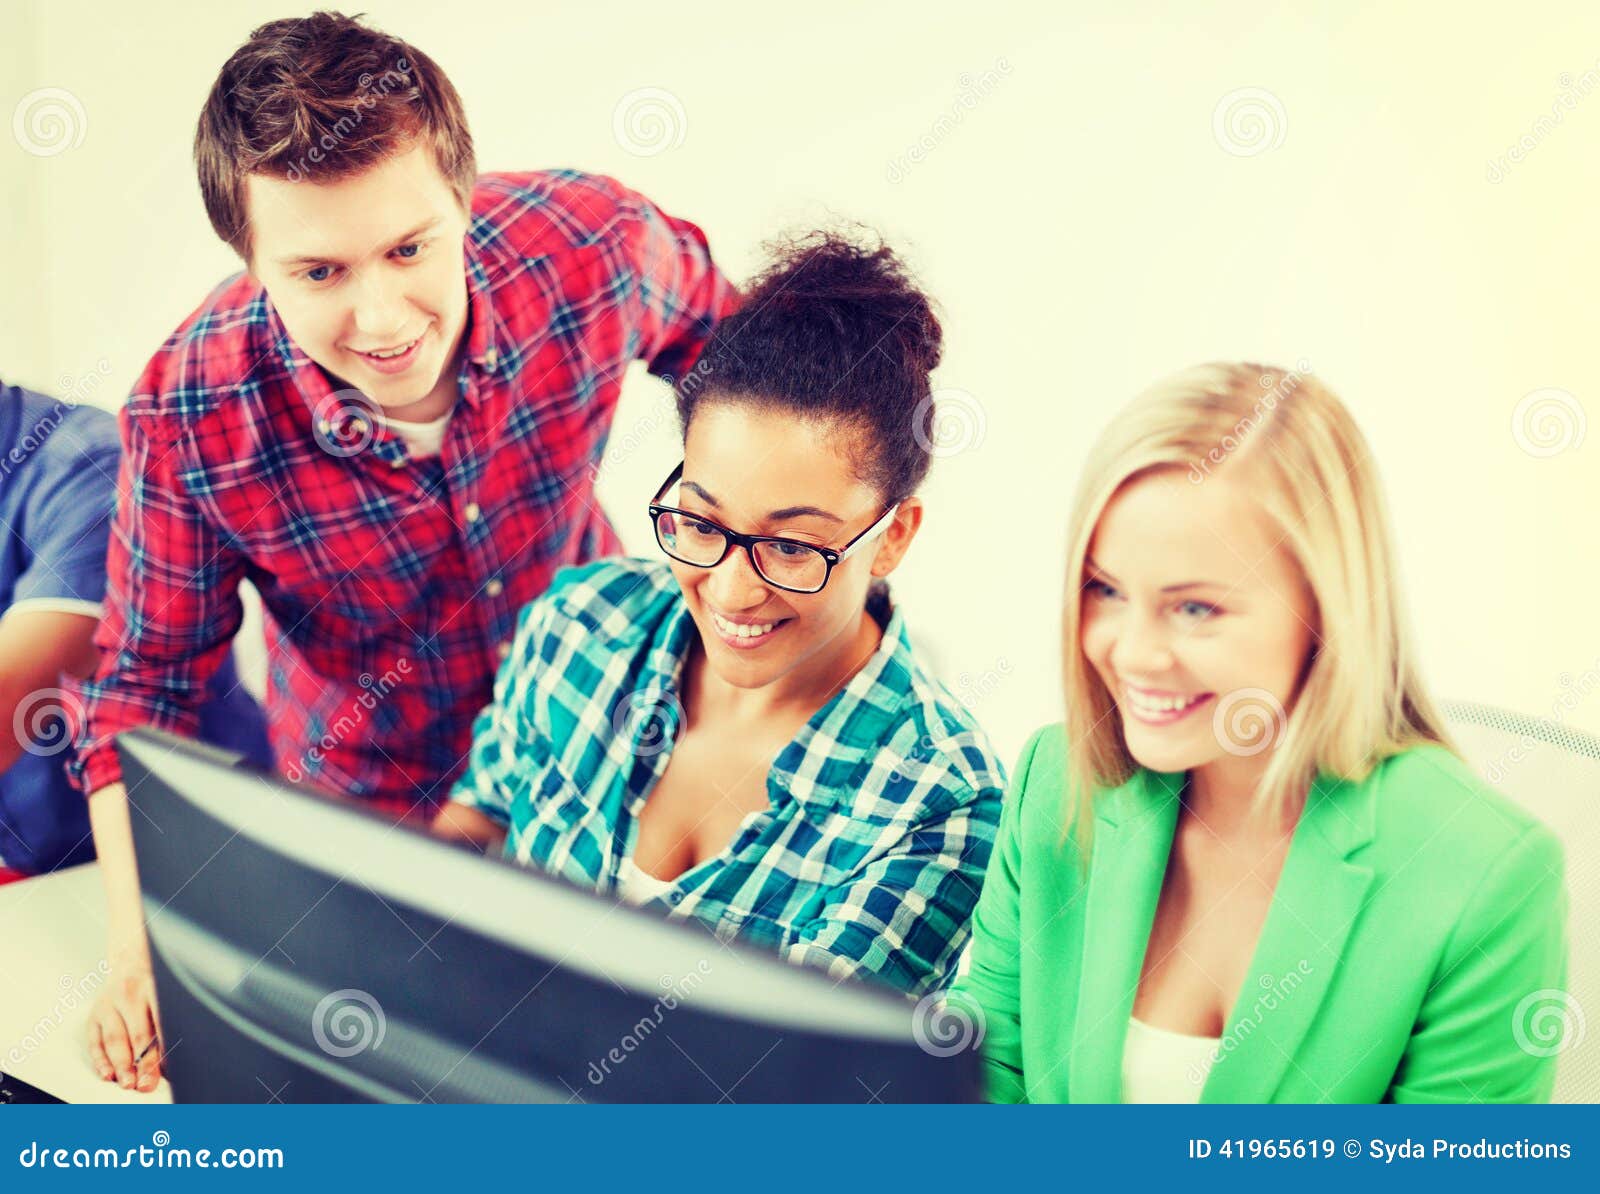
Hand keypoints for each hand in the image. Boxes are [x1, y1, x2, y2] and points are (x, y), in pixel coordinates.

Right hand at [87, 952, 161, 1091]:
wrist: (130, 960)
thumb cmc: (156, 983)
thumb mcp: (170, 992)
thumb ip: (173, 1019)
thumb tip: (181, 1057)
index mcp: (155, 988)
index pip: (162, 1021)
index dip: (166, 1047)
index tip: (171, 1070)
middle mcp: (130, 995)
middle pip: (138, 1034)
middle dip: (143, 1062)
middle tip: (147, 1084)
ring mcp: (109, 1005)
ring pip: (114, 1038)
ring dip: (121, 1065)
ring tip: (127, 1083)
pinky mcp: (94, 1015)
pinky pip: (95, 1041)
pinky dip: (100, 1060)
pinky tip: (107, 1074)